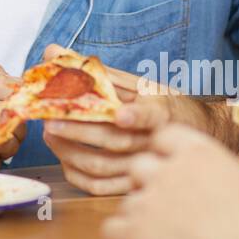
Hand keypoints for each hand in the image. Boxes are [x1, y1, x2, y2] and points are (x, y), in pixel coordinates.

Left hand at [41, 44, 216, 194]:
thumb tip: (52, 51)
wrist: (189, 133)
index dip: (136, 115)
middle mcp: (154, 141)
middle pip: (114, 140)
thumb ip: (95, 70)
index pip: (151, 115)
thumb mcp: (137, 82)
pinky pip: (99, 187)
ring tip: (49, 134)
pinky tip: (62, 157)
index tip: (120, 114)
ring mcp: (142, 165)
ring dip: (69, 151)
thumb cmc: (157, 104)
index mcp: (161, 110)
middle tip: (50, 118)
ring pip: (102, 166)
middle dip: (77, 130)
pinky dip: (75, 173)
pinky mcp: (131, 184)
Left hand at [102, 124, 238, 238]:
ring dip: (140, 216)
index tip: (168, 167)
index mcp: (199, 153)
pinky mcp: (134, 231)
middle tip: (165, 206)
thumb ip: (224, 171)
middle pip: (140, 166)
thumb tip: (220, 176)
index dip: (164, 153)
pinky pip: (112, 228)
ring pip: (127, 200)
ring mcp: (149, 200)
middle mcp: (169, 171)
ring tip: (162, 233)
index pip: (164, 136)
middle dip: (148, 185)